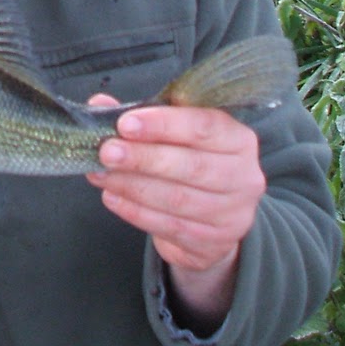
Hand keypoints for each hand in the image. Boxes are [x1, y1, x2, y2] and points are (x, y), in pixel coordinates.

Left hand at [85, 96, 264, 327]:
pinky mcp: (213, 243)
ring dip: (132, 186)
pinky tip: (112, 198)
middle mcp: (243, 177)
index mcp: (238, 140)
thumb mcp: (175, 136)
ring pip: (177, 199)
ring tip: (100, 174)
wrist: (212, 223)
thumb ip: (143, 118)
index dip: (163, 124)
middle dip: (143, 157)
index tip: (125, 123)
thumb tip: (100, 103)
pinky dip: (135, 212)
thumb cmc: (190, 165)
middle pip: (191, 165)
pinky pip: (169, 226)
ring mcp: (232, 213)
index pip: (204, 126)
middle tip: (106, 151)